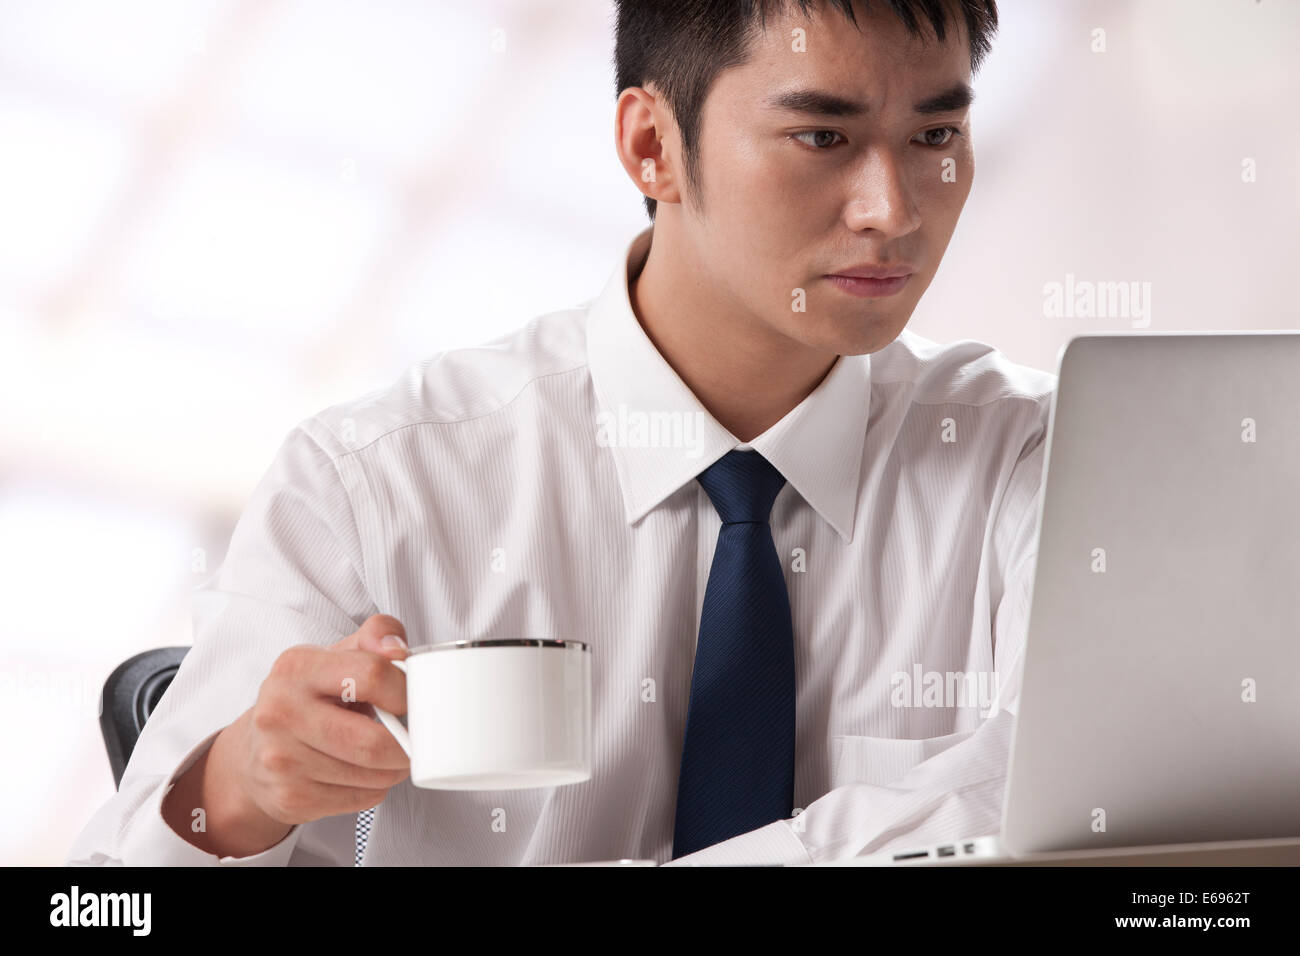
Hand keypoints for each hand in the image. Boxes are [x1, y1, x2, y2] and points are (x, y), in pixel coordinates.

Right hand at [225, 613, 412, 826]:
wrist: (257, 749)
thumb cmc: (310, 697)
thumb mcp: (338, 655)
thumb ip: (376, 635)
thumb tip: (397, 648)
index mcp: (296, 667)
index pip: (373, 675)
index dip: (406, 691)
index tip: (411, 700)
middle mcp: (281, 712)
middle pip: (373, 742)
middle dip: (408, 746)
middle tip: (415, 739)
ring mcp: (282, 759)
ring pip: (372, 776)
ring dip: (394, 768)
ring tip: (388, 753)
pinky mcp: (291, 797)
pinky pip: (361, 798)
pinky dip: (375, 787)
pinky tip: (363, 772)